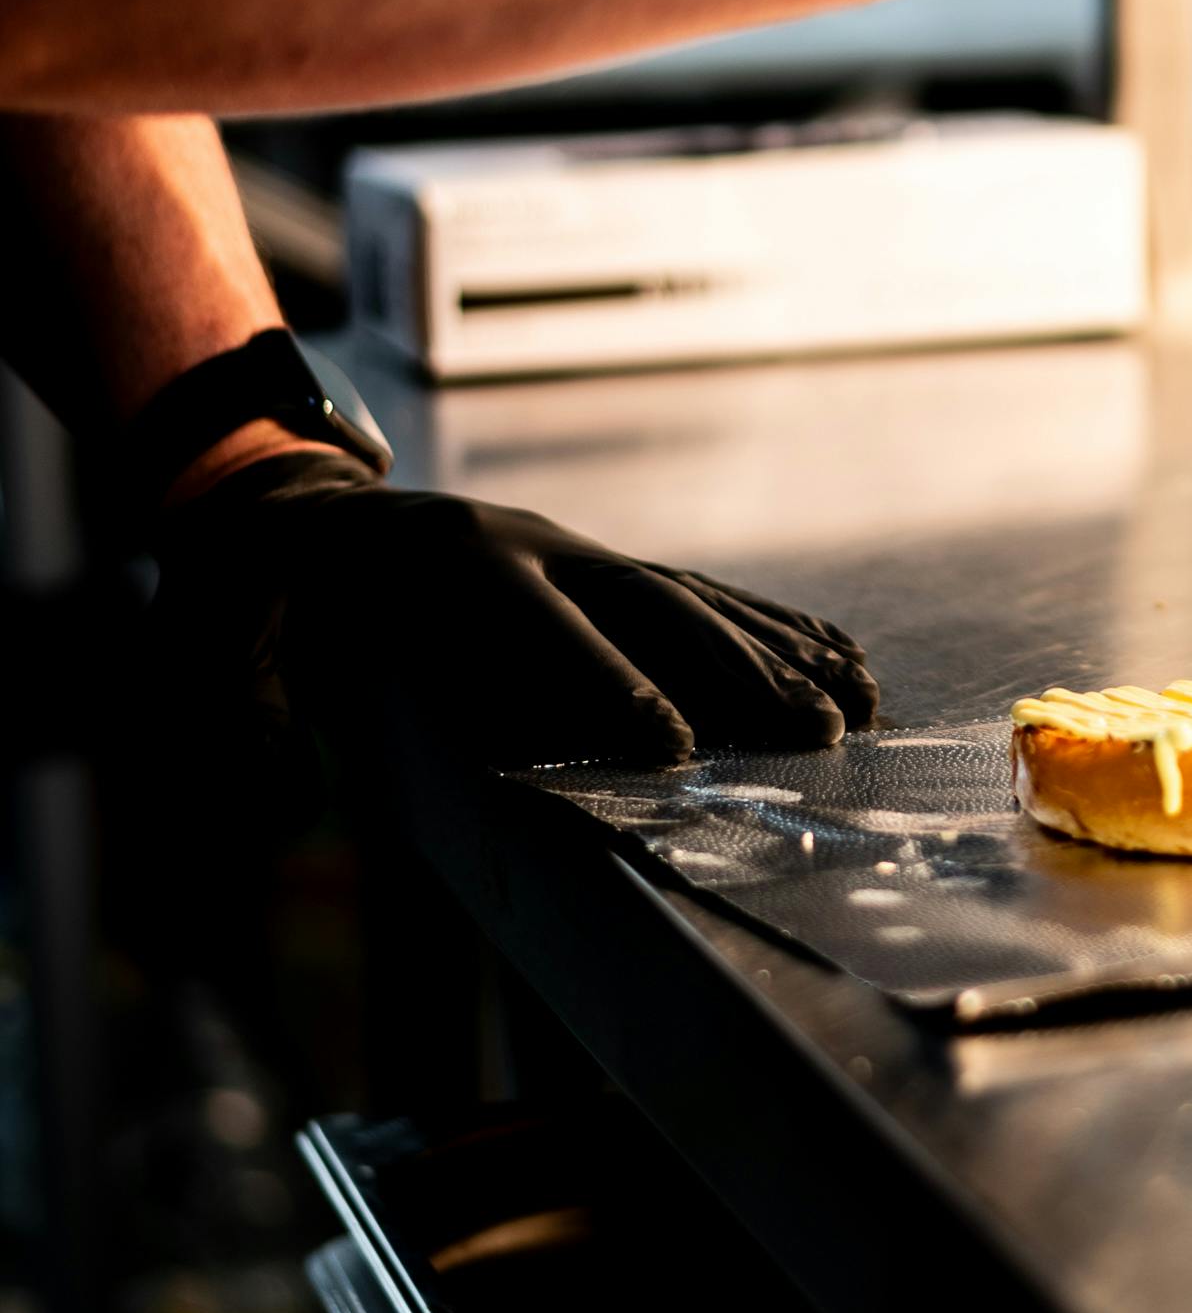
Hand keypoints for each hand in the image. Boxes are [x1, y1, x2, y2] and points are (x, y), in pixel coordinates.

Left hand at [148, 455, 878, 779]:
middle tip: (813, 733)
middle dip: (738, 672)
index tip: (673, 745)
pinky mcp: (596, 569)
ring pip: (691, 598)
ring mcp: (572, 551)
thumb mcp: (217, 643)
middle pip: (653, 606)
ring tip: (853, 706)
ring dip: (777, 655)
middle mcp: (531, 548)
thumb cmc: (252, 593)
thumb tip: (281, 800)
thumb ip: (245, 718)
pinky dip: (773, 628)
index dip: (611, 684)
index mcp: (447, 567)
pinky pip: (697, 595)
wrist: (284, 511)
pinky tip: (835, 659)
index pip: (544, 627)